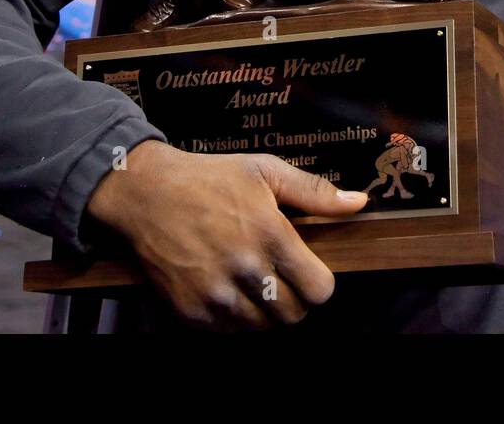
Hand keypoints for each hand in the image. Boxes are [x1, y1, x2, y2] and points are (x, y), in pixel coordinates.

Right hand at [87, 140, 367, 329]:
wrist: (145, 193)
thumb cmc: (209, 178)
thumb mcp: (264, 171)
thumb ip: (314, 192)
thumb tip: (359, 203)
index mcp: (270, 234)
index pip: (319, 290)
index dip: (319, 283)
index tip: (308, 271)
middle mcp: (245, 268)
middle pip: (293, 314)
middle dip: (294, 298)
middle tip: (279, 277)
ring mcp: (216, 293)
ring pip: (262, 327)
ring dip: (263, 310)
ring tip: (252, 282)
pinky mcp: (190, 310)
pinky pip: (228, 331)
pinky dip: (233, 318)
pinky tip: (228, 289)